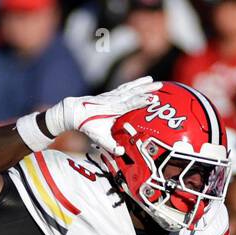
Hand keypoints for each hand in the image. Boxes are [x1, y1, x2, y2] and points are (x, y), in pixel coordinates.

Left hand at [43, 76, 160, 155]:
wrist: (75, 112)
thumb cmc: (86, 125)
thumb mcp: (98, 137)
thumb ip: (110, 145)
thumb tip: (121, 152)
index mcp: (113, 110)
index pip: (130, 104)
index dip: (142, 101)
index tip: (153, 98)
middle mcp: (114, 100)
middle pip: (133, 93)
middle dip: (147, 89)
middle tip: (160, 86)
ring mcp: (112, 95)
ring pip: (130, 88)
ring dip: (142, 84)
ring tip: (154, 80)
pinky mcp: (111, 94)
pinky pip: (125, 87)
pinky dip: (135, 83)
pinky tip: (142, 80)